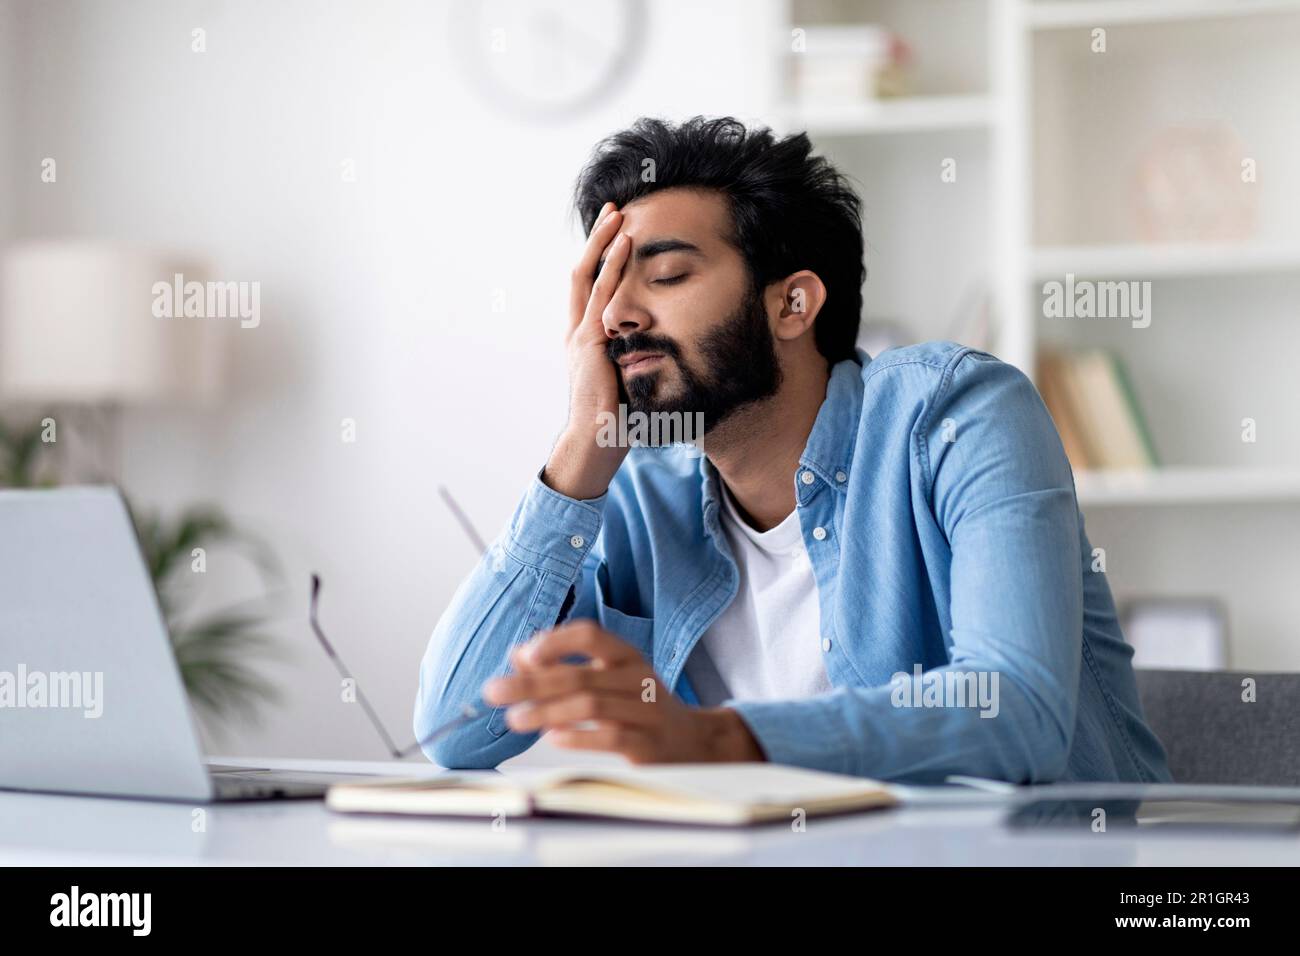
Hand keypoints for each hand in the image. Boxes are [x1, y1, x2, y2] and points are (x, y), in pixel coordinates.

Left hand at [481, 620, 764, 763]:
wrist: (693, 741)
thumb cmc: (639, 705)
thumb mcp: (608, 678)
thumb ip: (566, 666)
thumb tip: (518, 656)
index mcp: (626, 656)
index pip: (590, 636)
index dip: (555, 642)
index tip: (523, 655)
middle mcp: (639, 678)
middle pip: (580, 675)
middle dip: (531, 683)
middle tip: (495, 692)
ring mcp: (647, 711)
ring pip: (592, 705)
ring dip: (547, 712)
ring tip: (515, 719)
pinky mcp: (649, 745)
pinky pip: (612, 737)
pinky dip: (579, 737)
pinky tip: (554, 738)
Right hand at [543, 202, 631, 500]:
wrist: (597, 442)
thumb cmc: (618, 419)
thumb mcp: (630, 378)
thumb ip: (640, 357)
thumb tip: (669, 347)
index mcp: (585, 340)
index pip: (589, 289)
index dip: (600, 260)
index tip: (616, 234)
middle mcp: (578, 332)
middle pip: (582, 274)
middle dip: (597, 240)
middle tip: (613, 211)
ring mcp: (580, 335)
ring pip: (588, 277)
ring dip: (603, 243)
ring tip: (618, 215)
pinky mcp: (589, 342)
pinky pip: (601, 296)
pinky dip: (612, 268)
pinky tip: (624, 247)